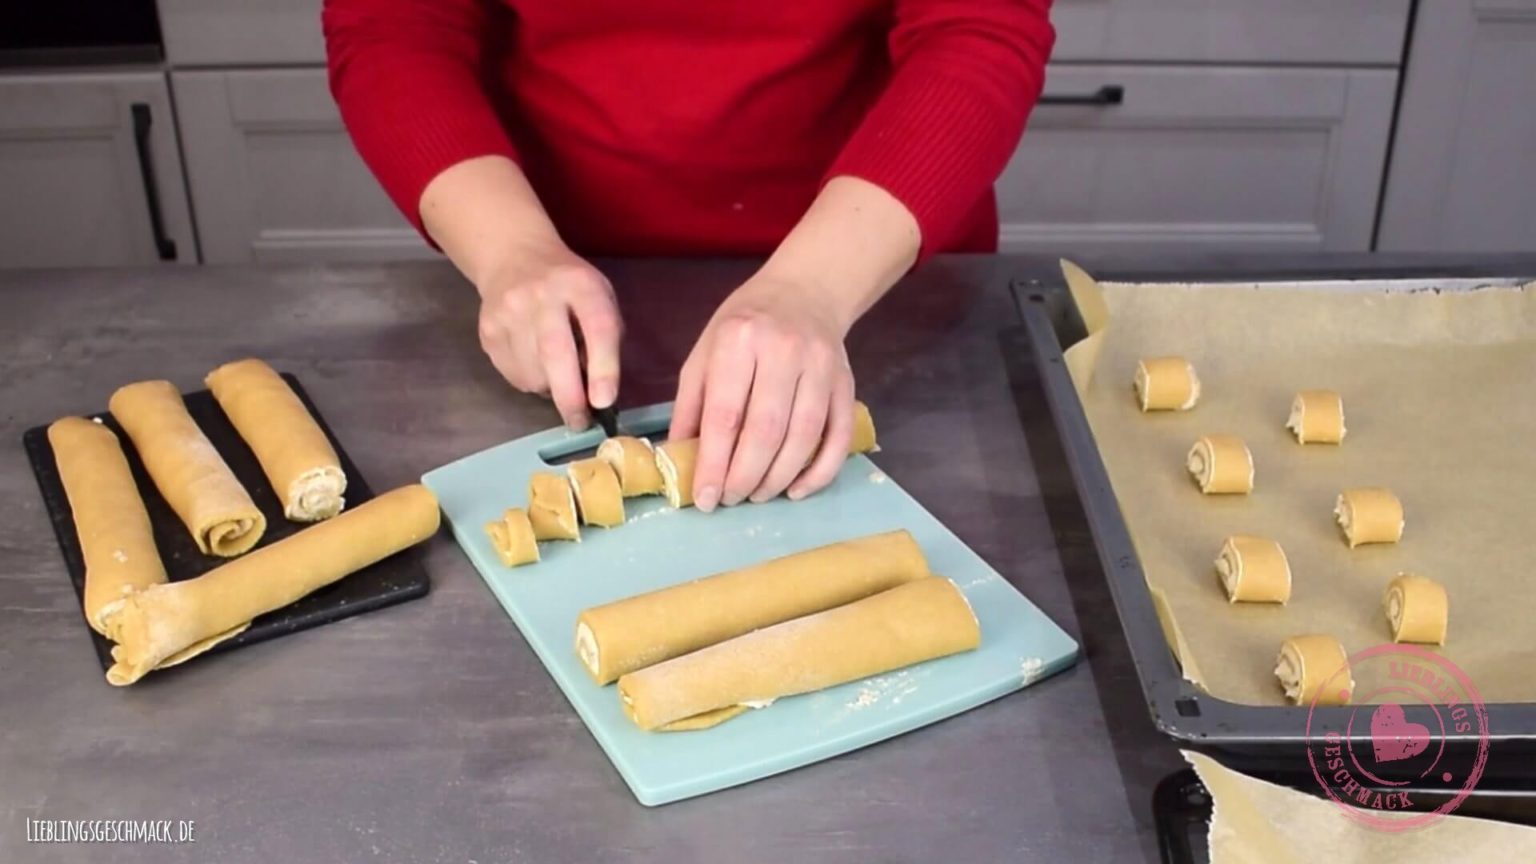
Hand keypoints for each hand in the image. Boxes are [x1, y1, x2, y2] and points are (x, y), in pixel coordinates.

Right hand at [476, 239, 621, 428]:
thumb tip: (599, 393)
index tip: (604, 402)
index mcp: (581, 285)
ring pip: (531, 373)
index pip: (597, 327)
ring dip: (549, 388)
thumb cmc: (569, 288)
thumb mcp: (599, 297)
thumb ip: (605, 337)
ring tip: (556, 373)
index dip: (603, 368)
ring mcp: (508, 311)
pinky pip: (512, 374)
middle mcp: (542, 295)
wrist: (514, 258)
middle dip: (570, 396)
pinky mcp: (488, 330)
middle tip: (579, 422)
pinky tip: (534, 362)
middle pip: (555, 353)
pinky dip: (529, 381)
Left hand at [669, 273, 856, 510]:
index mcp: (738, 339)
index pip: (725, 414)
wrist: (805, 292)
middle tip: (731, 499)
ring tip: (757, 495)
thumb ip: (691, 406)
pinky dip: (819, 472)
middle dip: (745, 477)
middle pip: (766, 431)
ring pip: (803, 438)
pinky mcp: (847, 383)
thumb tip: (679, 460)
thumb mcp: (705, 352)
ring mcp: (821, 367)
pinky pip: (838, 437)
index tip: (706, 498)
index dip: (714, 463)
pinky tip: (797, 489)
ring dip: (778, 478)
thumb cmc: (745, 326)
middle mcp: (784, 351)